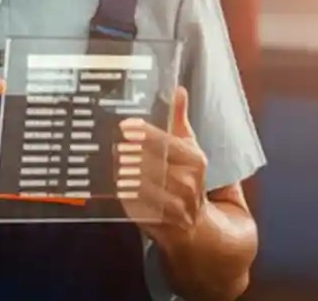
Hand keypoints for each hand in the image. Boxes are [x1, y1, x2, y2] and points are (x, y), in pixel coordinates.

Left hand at [117, 86, 207, 245]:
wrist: (201, 228)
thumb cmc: (189, 180)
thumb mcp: (189, 148)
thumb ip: (179, 121)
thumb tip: (178, 90)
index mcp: (195, 162)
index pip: (169, 145)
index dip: (147, 135)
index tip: (126, 126)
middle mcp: (188, 184)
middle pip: (157, 165)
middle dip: (135, 155)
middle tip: (116, 145)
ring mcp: (176, 207)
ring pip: (149, 188)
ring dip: (130, 176)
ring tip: (116, 164)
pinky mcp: (162, 224)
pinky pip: (142, 209)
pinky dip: (130, 198)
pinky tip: (117, 187)